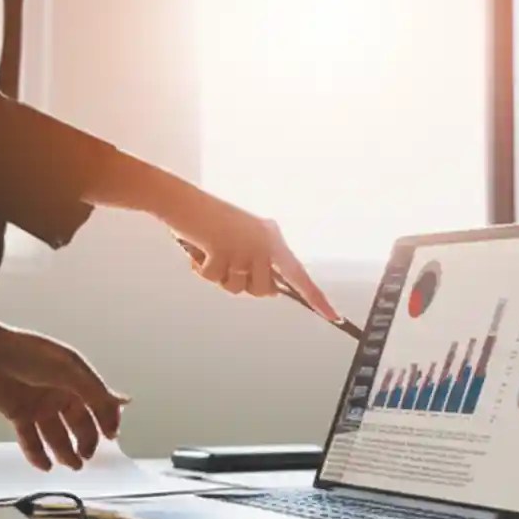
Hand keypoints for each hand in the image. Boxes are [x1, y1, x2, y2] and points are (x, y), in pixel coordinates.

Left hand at [0, 326, 129, 471]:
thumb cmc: (26, 353)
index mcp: (76, 378)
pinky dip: (38, 455)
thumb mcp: (67, 369)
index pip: (99, 403)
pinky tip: (45, 466)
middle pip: (80, 423)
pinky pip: (31, 440)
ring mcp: (40, 405)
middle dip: (86, 441)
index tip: (112, 436)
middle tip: (87, 456)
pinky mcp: (19, 415)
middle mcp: (60, 392)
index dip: (107, 420)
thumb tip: (124, 402)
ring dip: (66, 452)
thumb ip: (94, 390)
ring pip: (58, 435)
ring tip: (72, 465)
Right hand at [163, 191, 339, 321]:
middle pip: (263, 290)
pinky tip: (200, 251)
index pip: (299, 274)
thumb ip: (261, 262)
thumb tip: (269, 290)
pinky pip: (214, 279)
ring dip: (220, 276)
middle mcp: (264, 243)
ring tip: (211, 252)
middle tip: (226, 260)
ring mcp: (246, 247)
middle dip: (243, 282)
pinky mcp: (224, 250)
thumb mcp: (245, 238)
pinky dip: (202, 270)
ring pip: (238, 288)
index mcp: (273, 239)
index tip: (333, 317)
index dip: (317, 298)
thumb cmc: (210, 219)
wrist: (184, 201)